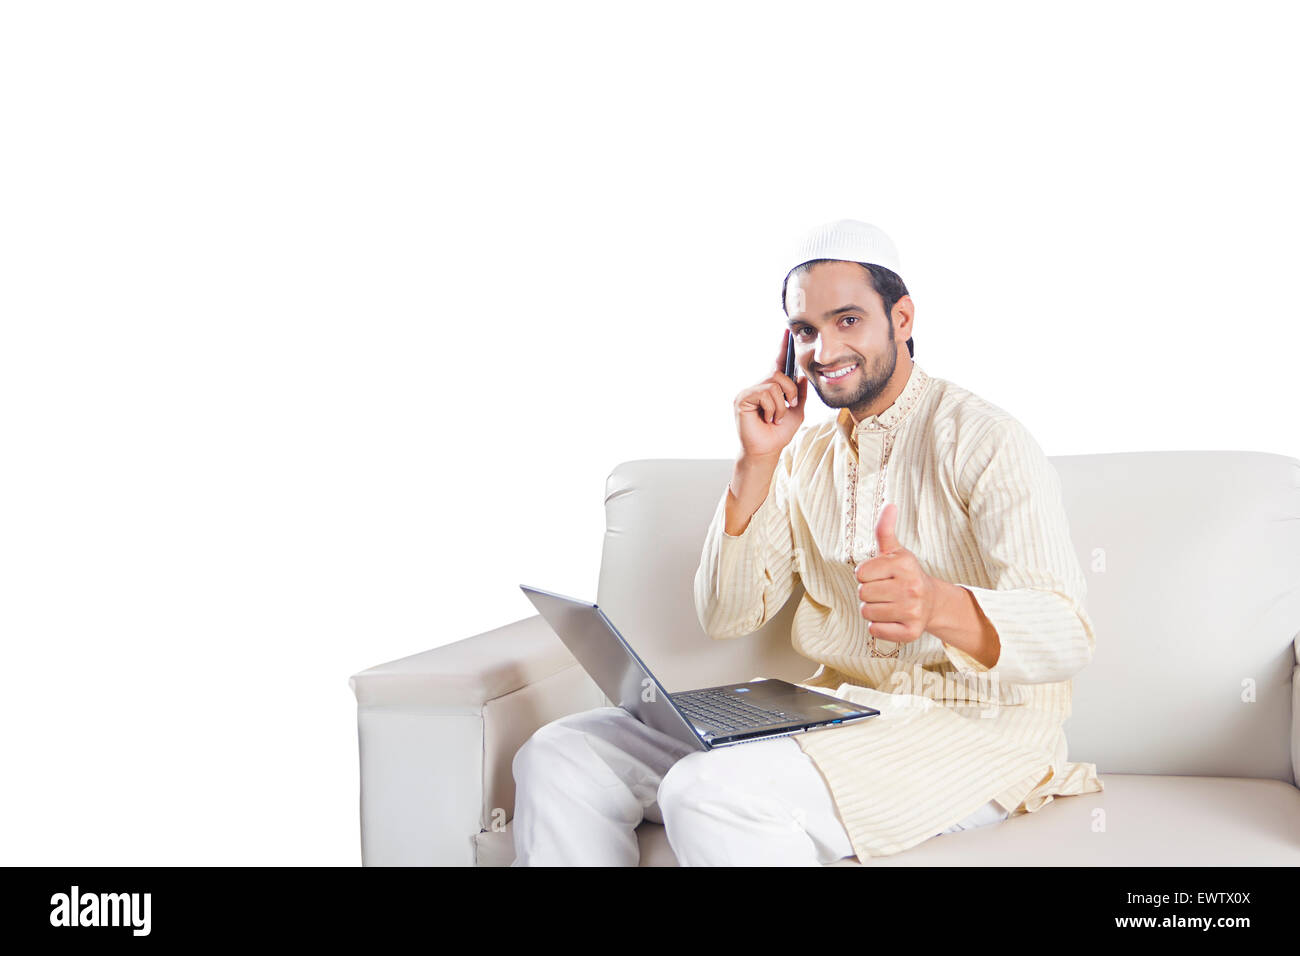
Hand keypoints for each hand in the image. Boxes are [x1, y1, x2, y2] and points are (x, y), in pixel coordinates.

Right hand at [734, 328, 808, 459]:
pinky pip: (765, 393)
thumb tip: (802, 376)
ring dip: (781, 406)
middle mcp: (758, 386)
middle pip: (779, 374)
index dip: (783, 348)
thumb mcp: (796, 412)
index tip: (788, 331)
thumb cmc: (778, 434)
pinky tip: (766, 419)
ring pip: (774, 385)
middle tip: (788, 407)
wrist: (767, 451)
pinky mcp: (742, 398)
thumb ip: (800, 394)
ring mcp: (749, 391)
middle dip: (790, 392)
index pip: (778, 364)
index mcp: (771, 387)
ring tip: (774, 418)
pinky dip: (771, 408)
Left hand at [855, 503, 938, 643]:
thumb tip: (889, 505)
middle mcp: (911, 588)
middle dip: (869, 592)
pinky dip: (879, 627)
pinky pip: (875, 631)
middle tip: (885, 591)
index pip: (860, 573)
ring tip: (889, 604)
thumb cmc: (906, 574)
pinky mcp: (911, 632)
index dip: (866, 574)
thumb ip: (885, 529)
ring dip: (873, 610)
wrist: (932, 602)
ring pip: (867, 613)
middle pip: (862, 594)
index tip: (879, 575)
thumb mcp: (896, 551)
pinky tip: (892, 618)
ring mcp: (912, 611)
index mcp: (904, 564)